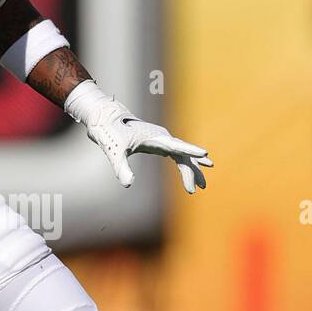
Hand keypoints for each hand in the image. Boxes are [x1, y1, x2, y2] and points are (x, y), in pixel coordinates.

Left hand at [64, 82, 211, 194]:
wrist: (106, 120)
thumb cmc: (110, 134)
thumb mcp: (115, 152)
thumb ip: (121, 168)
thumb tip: (128, 184)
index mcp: (156, 137)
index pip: (177, 146)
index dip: (191, 150)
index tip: (205, 154)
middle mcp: (163, 137)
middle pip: (184, 155)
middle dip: (191, 172)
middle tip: (194, 190)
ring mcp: (163, 140)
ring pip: (183, 155)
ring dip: (192, 170)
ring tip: (202, 186)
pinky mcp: (159, 143)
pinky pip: (177, 155)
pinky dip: (185, 165)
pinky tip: (191, 175)